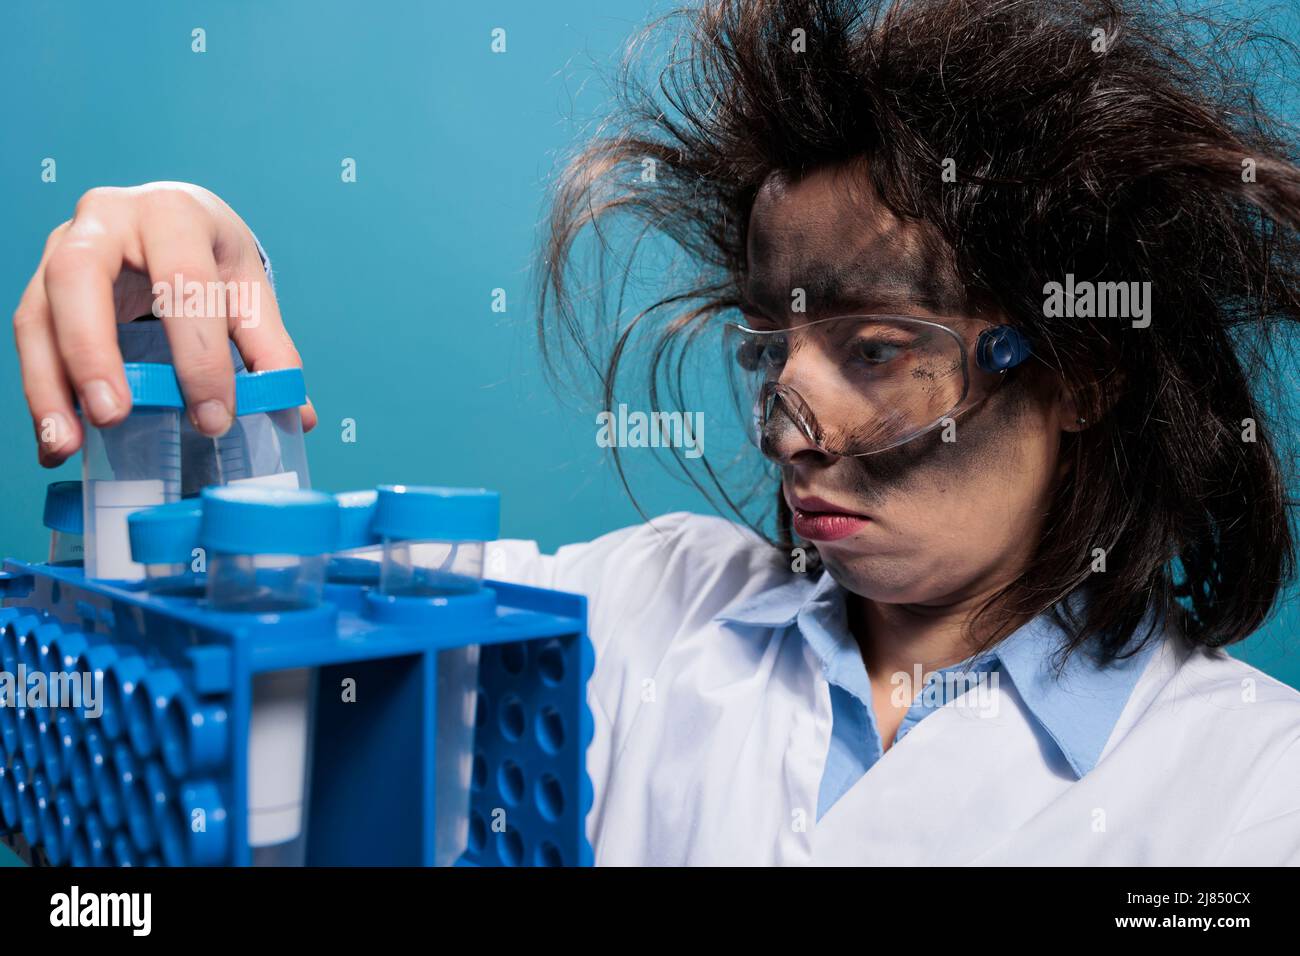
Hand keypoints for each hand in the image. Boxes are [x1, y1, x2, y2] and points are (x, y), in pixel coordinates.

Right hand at [12, 182, 316, 466]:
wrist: (168, 217)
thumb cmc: (209, 252)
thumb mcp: (246, 288)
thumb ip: (270, 349)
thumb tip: (298, 413)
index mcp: (173, 214)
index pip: (184, 282)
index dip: (199, 354)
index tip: (214, 416)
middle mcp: (105, 219)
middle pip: (80, 277)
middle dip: (93, 351)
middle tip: (114, 416)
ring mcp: (61, 246)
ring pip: (38, 312)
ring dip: (49, 384)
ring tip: (66, 444)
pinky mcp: (39, 282)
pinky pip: (30, 337)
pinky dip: (42, 392)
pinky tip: (56, 440)